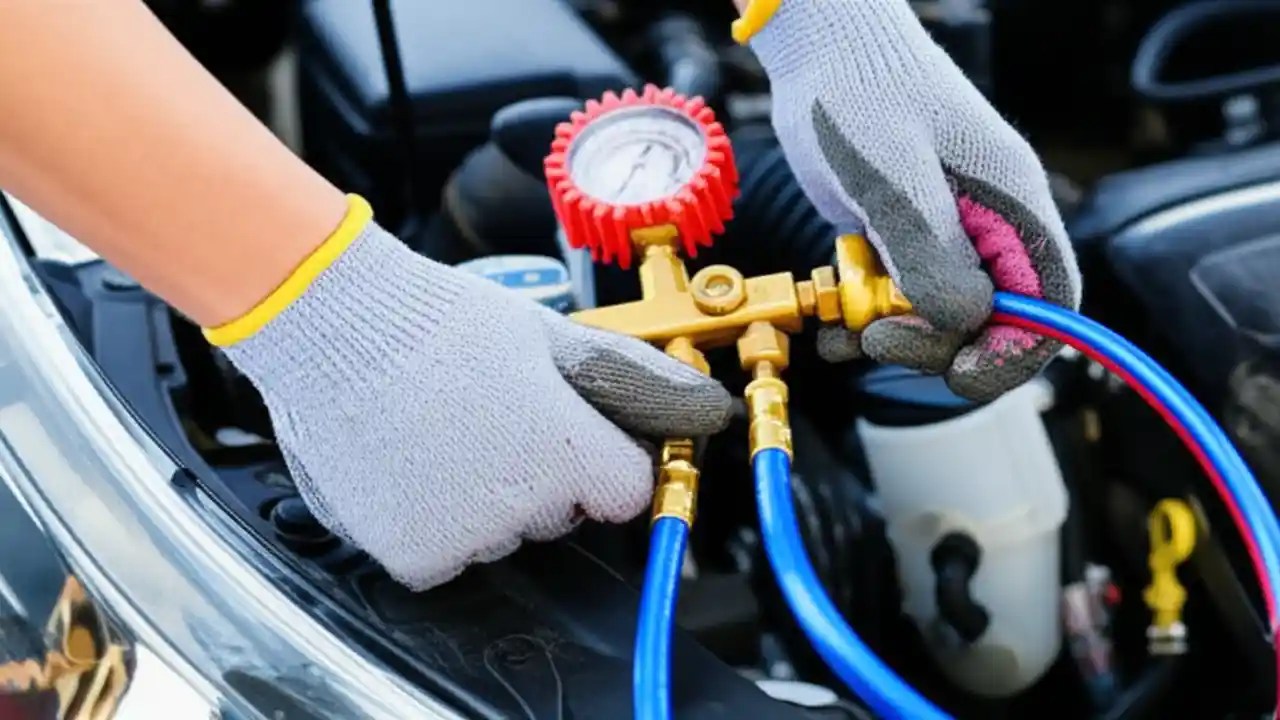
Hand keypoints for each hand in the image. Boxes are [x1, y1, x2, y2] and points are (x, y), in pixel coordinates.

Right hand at [222, 222, 731, 589]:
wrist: (336, 323)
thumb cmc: (441, 322)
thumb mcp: (550, 337)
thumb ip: (631, 379)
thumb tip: (708, 406)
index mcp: (569, 452)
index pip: (624, 490)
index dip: (598, 459)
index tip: (562, 433)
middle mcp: (524, 506)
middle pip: (558, 512)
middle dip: (534, 475)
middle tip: (485, 417)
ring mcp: (466, 537)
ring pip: (499, 534)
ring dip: (479, 498)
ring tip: (438, 433)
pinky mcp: (414, 557)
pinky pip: (444, 556)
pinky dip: (430, 522)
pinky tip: (410, 464)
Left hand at [740, 0, 1080, 400]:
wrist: (818, 49)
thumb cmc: (861, 90)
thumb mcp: (893, 175)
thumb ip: (930, 251)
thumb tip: (962, 321)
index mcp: (1011, 205)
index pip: (1049, 302)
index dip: (1017, 349)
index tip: (961, 370)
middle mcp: (987, 226)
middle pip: (992, 322)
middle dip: (939, 345)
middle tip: (879, 336)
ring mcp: (945, 234)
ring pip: (941, 319)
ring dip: (896, 337)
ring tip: (847, 331)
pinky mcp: (903, 239)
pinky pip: (901, 301)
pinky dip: (869, 321)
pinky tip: (836, 323)